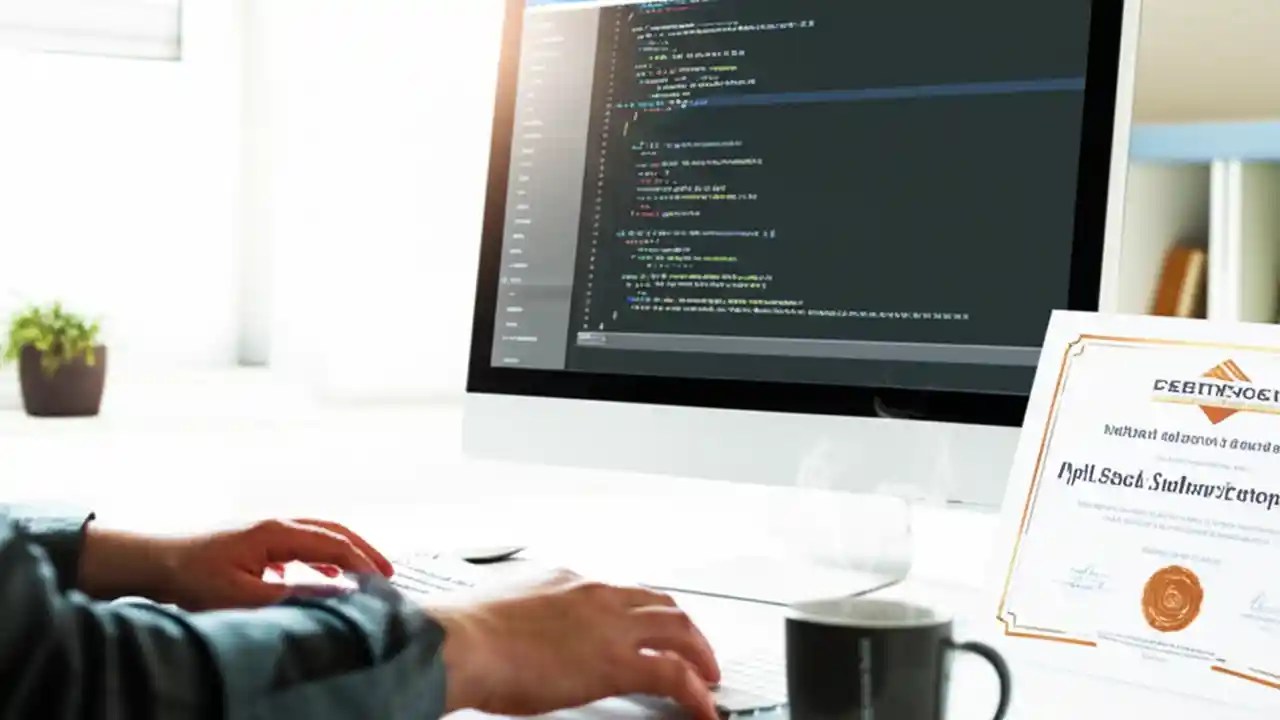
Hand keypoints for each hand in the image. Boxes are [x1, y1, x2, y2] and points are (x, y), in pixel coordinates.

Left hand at [80, 518, 394, 610]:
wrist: (152, 559)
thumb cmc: (192, 576)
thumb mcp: (244, 595)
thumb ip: (292, 595)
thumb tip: (334, 597)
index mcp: (277, 532)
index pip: (333, 545)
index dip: (361, 564)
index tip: (382, 583)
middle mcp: (277, 523)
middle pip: (334, 531)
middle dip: (364, 550)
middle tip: (388, 573)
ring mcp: (267, 528)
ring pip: (320, 534)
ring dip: (346, 552)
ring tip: (367, 574)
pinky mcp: (257, 539)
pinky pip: (303, 543)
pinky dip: (324, 557)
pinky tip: (326, 577)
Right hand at [426, 571, 721, 719]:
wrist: (463, 643)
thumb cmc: (468, 632)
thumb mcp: (505, 608)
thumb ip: (528, 613)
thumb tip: (523, 631)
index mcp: (569, 581)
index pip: (620, 592)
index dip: (641, 613)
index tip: (645, 628)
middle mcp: (597, 594)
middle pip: (660, 604)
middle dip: (684, 627)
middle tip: (694, 649)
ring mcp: (611, 627)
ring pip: (678, 630)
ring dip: (700, 653)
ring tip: (708, 674)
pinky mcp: (617, 663)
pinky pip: (674, 675)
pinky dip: (696, 691)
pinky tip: (703, 707)